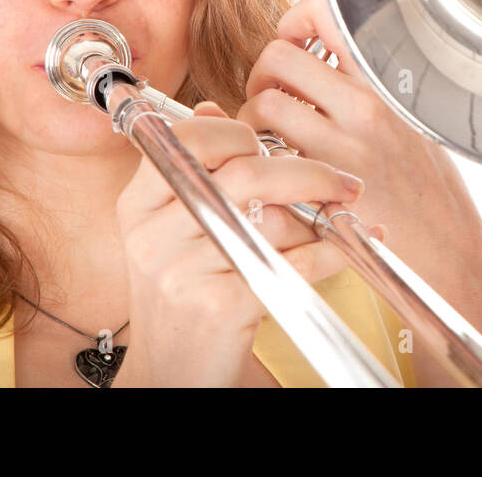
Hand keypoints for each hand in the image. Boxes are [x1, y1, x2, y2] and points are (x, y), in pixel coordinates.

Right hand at [112, 100, 383, 386]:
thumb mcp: (169, 227)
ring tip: (335, 220)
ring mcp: (184, 270)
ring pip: (272, 219)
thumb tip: (216, 110)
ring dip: (316, 218)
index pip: (192, 138)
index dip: (239, 134)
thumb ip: (192, 168)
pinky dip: (327, 254)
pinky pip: (291, 264)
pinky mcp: (221, 305)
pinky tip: (342, 248)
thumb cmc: (179, 294)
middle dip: (306, 172)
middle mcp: (153, 234)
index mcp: (139, 204)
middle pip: (244, 174)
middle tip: (341, 181)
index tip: (270, 145)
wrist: (170, 371)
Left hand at [235, 0, 465, 272]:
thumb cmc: (426, 188)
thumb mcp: (408, 120)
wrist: (447, 251)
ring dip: (252, 120)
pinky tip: (276, 171)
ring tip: (271, 139)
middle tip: (272, 98)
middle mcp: (366, 108)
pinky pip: (267, 156)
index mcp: (386, 83)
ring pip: (264, 105)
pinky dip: (258, 159)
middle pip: (278, 56)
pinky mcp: (322, 189)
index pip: (327, 13)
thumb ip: (361, 86)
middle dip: (262, 75)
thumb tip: (309, 54)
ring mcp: (343, 149)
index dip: (294, 20)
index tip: (293, 43)